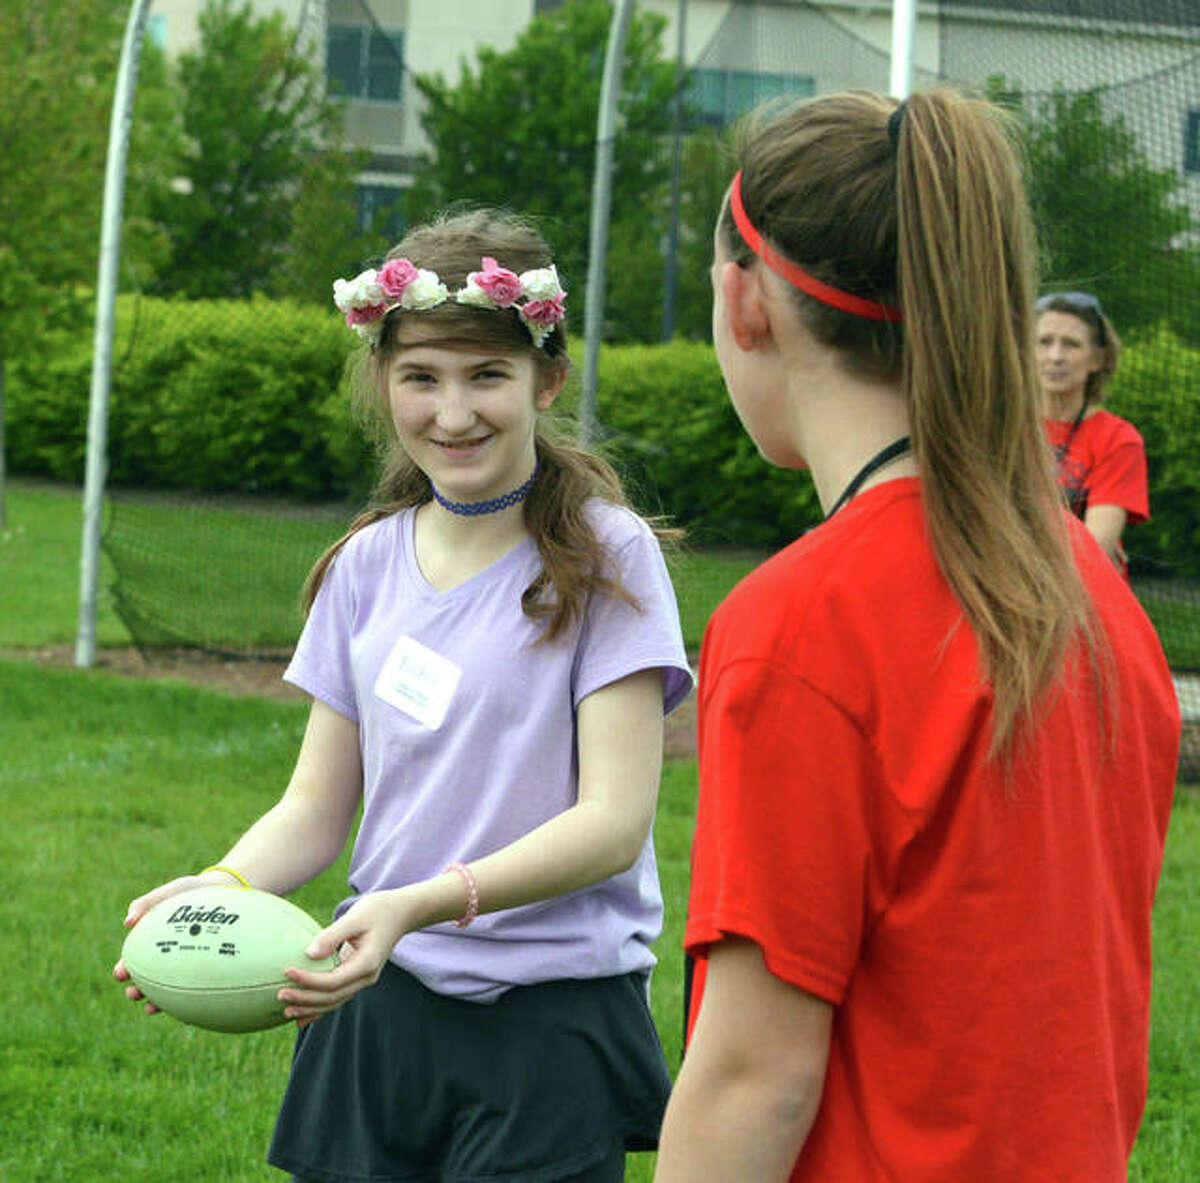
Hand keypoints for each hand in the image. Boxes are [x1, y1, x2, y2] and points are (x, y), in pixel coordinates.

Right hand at [112, 873, 223, 1013]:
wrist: (219, 893)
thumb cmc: (187, 893)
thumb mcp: (167, 894)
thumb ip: (146, 904)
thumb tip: (128, 922)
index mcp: (151, 943)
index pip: (133, 960)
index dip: (124, 969)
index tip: (120, 974)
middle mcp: (165, 958)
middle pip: (146, 980)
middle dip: (136, 990)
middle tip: (133, 994)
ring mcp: (183, 966)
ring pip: (166, 990)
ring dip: (155, 1001)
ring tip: (150, 1008)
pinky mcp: (202, 971)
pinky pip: (193, 990)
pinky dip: (186, 1003)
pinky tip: (184, 1011)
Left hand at [278, 889, 409, 1027]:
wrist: (401, 913)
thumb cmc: (377, 910)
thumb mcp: (355, 917)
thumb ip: (333, 935)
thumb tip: (308, 953)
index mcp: (367, 963)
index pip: (333, 980)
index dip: (308, 980)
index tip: (287, 971)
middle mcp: (366, 977)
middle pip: (332, 997)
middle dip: (305, 999)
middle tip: (279, 994)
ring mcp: (363, 980)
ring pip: (334, 1001)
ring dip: (310, 1007)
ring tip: (285, 1010)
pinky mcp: (357, 977)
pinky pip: (336, 996)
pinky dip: (319, 1007)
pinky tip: (301, 1015)